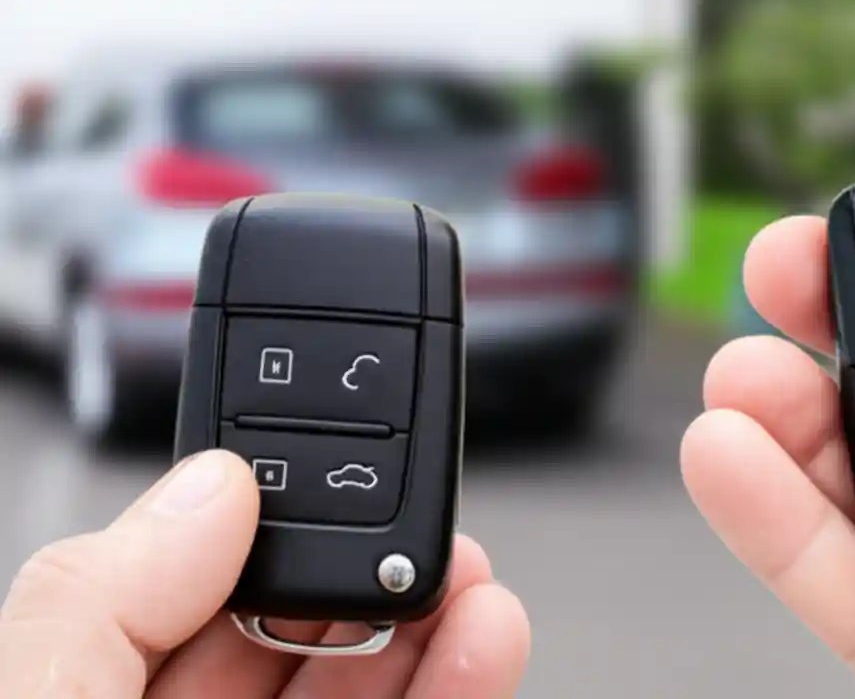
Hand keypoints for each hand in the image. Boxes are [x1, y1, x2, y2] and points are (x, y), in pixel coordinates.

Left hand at [0, 450, 529, 697]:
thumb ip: (92, 604)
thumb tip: (209, 489)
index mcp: (79, 697)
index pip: (169, 583)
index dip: (246, 515)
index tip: (310, 466)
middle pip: (290, 625)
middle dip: (363, 554)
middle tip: (415, 510)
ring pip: (372, 683)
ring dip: (435, 614)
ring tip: (468, 570)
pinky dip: (467, 685)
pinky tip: (488, 638)